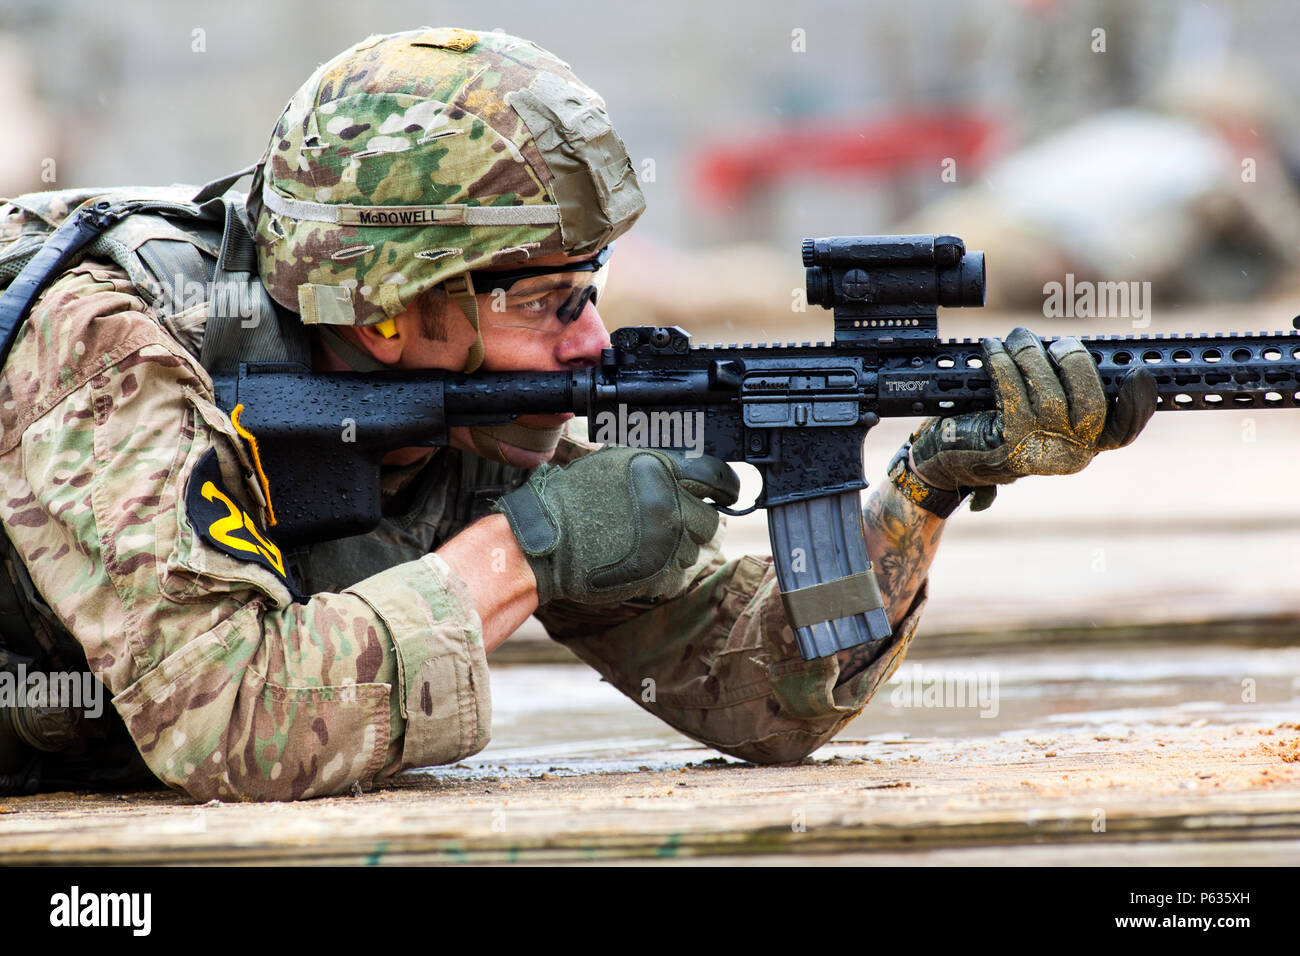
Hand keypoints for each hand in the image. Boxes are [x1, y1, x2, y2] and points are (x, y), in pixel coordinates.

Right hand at [492, 446, 739, 604]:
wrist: (547, 539)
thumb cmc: (573, 497)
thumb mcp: (615, 461)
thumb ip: (656, 464)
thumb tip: (686, 471)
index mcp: (664, 471)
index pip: (718, 476)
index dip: (726, 486)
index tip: (727, 493)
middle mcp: (672, 504)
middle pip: (710, 519)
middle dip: (695, 521)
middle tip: (672, 522)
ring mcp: (668, 542)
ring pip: (694, 549)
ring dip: (678, 547)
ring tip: (644, 542)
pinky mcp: (659, 574)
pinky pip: (677, 574)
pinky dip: (665, 571)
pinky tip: (640, 561)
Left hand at [910, 327, 1155, 501]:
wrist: (946, 460)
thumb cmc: (995, 428)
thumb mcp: (1035, 417)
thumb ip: (1062, 394)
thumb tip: (1069, 351)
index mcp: (1082, 449)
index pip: (1121, 433)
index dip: (1136, 404)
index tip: (1139, 373)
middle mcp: (1067, 458)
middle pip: (1092, 408)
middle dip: (1077, 365)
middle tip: (1059, 343)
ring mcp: (1039, 454)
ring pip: (1049, 396)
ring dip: (1032, 356)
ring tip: (1018, 337)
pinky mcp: (1007, 446)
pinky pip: (1012, 394)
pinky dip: (1002, 364)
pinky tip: (992, 348)